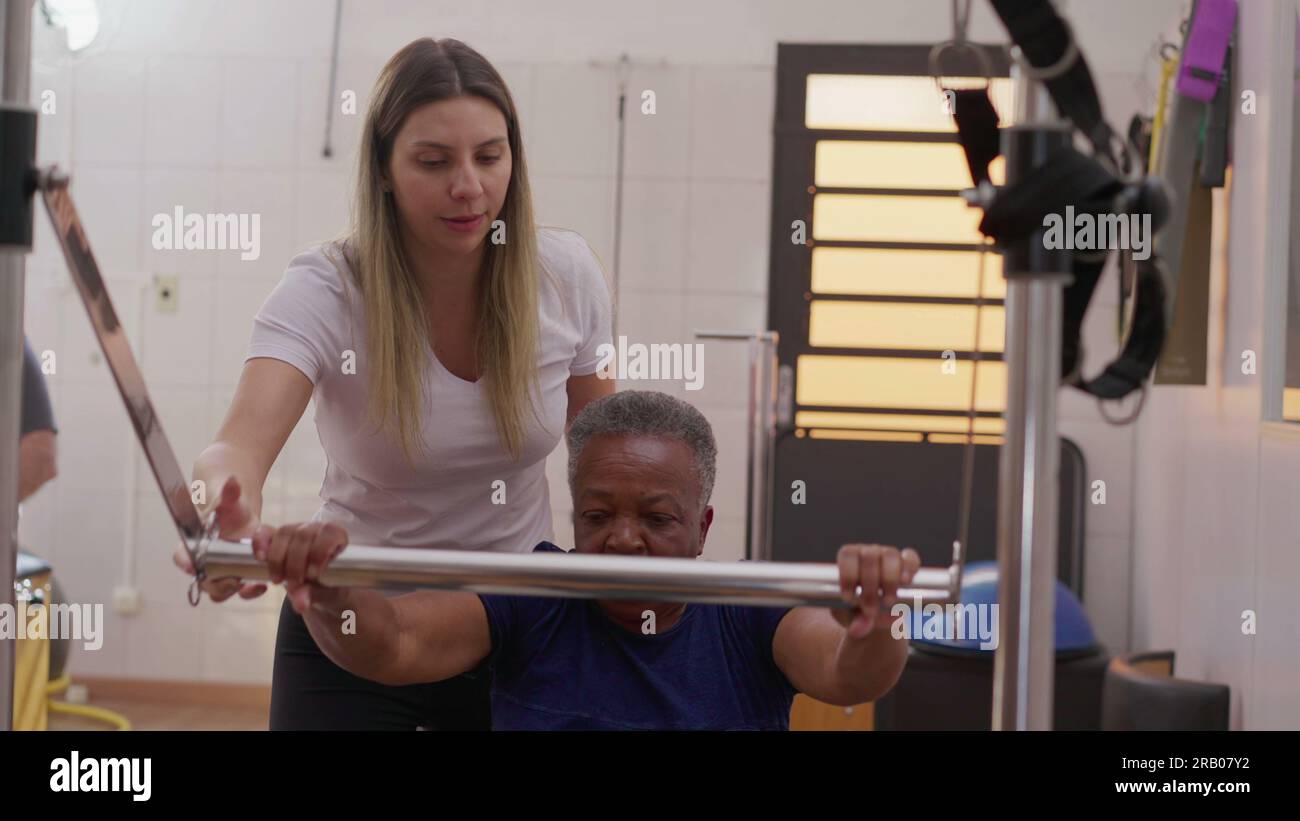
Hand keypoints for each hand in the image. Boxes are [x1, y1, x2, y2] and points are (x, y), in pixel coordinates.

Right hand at [172, 476, 266, 602]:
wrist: (238, 515)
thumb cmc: (228, 508)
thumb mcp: (229, 499)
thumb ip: (229, 493)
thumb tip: (232, 481)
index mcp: (194, 544)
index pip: (182, 556)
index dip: (185, 562)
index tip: (191, 566)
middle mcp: (203, 562)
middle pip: (203, 582)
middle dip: (217, 584)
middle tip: (233, 581)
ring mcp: (219, 573)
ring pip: (219, 592)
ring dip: (233, 591)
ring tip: (250, 585)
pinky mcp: (236, 578)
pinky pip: (238, 592)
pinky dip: (249, 592)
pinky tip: (262, 584)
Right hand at [255, 521, 349, 614]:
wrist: (317, 587)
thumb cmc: (328, 587)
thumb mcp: (326, 594)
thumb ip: (314, 595)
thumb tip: (300, 604)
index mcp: (337, 537)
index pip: (331, 533)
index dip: (320, 552)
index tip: (313, 575)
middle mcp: (317, 529)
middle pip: (304, 535)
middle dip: (296, 563)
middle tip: (294, 585)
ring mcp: (296, 530)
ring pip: (284, 533)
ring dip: (278, 559)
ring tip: (278, 580)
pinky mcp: (276, 536)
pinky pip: (265, 532)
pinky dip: (260, 543)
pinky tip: (260, 559)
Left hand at [832, 543, 920, 638]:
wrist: (877, 615)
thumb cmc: (857, 611)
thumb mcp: (852, 618)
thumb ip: (855, 622)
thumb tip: (859, 630)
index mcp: (849, 559)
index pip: (847, 554)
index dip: (848, 575)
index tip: (849, 599)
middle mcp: (869, 552)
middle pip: (869, 556)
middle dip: (870, 585)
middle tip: (870, 609)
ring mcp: (888, 554)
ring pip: (890, 555)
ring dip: (890, 579)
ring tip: (888, 602)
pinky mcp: (907, 562)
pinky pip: (911, 558)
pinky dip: (909, 568)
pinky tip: (906, 582)